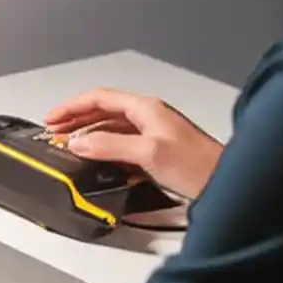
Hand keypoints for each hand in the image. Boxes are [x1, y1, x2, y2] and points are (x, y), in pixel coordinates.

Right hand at [44, 87, 223, 197]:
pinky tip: (98, 161)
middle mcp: (149, 117)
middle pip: (103, 111)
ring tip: (70, 147)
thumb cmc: (200, 166)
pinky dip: (104, 150)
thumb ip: (109, 146)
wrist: (230, 185)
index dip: (71, 107)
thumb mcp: (147, 153)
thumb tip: (79, 143)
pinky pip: (122, 145)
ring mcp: (154, 134)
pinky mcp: (158, 153)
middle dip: (76, 120)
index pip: (99, 97)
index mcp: (146, 108)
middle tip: (55, 133)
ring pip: (111, 128)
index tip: (52, 120)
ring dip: (88, 136)